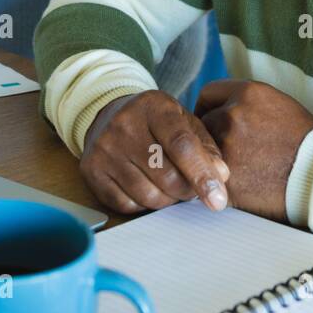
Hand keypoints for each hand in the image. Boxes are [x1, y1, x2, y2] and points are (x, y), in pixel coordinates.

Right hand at [80, 90, 230, 215]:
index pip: (182, 145)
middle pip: (166, 176)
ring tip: (171, 186)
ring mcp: (104, 149)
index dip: (202, 174)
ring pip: (148, 195)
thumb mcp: (185, 121)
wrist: (109, 114)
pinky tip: (148, 187)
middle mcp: (124, 126)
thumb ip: (206, 146)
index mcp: (154, 107)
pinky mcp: (91, 171)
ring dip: (167, 199)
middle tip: (193, 187)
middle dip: (187, 190)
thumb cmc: (156, 122)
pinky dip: (145, 204)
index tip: (218, 199)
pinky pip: (127, 204)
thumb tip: (221, 175)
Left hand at [195, 80, 312, 222]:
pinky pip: (208, 177)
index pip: (208, 93)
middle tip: (228, 148)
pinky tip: (239, 184)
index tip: (210, 118)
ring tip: (239, 167)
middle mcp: (232, 116)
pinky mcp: (224, 178)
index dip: (208, 107)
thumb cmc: (307, 144)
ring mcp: (226, 148)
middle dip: (210, 134)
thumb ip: (246, 101)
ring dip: (213, 158)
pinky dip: (217, 181)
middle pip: (202, 122)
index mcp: (247, 94)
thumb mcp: (280, 105)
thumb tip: (220, 107)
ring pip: (202, 151)